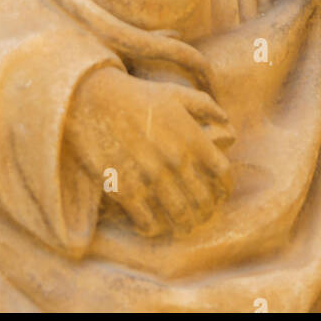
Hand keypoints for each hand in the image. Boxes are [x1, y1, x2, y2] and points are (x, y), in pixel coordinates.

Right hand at [65, 66, 233, 236]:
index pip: (221, 174)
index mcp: (191, 138)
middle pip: (203, 200)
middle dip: (205, 211)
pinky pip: (148, 221)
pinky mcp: (125, 188)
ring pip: (179, 215)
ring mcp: (151, 177)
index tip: (218, 194)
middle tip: (200, 215)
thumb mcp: (175, 93)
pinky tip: (153, 223)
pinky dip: (154, 227)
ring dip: (184, 224)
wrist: (93, 99)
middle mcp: (175, 160)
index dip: (223, 188)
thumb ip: (205, 106)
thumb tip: (227, 122)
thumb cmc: (137, 95)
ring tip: (182, 225)